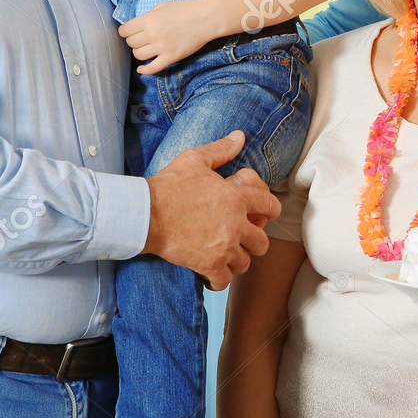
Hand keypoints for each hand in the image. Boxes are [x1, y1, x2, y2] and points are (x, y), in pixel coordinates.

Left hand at [120, 0, 226, 75]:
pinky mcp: (171, 57)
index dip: (125, 31)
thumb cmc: (185, 9)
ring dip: (139, 52)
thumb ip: (148, 16)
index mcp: (149, 20)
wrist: (206, 18)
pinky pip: (152, 68)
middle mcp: (152, 34)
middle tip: (140, 39)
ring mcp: (161, 47)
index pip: (125, 30)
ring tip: (145, 49)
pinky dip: (144, 70)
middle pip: (131, 43)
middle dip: (133, 41)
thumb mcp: (162, 6)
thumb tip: (138, 25)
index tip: (128, 32)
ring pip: (138, 55)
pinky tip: (141, 69)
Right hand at [144, 131, 280, 288]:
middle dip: (253, 240)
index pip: (271, 207)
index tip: (260, 215)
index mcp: (237, 198)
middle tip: (240, 238)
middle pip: (262, 242)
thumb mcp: (195, 159)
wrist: (145, 214)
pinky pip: (225, 280)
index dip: (268, 210)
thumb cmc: (169, 185)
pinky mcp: (209, 265)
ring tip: (224, 254)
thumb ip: (221, 150)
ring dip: (236, 259)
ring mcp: (224, 247)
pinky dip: (219, 279)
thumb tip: (240, 137)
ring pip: (245, 263)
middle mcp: (236, 224)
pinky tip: (211, 273)